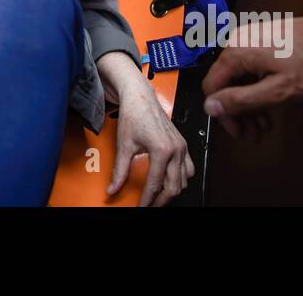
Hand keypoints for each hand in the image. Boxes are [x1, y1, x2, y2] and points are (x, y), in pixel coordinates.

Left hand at [99, 51, 194, 205]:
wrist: (140, 96)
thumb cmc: (134, 114)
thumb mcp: (124, 145)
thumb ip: (120, 170)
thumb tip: (113, 187)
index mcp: (162, 150)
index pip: (156, 184)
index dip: (147, 200)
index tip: (141, 207)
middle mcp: (176, 149)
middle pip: (174, 187)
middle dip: (162, 200)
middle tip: (150, 205)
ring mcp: (182, 146)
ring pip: (185, 180)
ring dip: (173, 190)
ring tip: (159, 196)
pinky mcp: (182, 144)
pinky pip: (189, 168)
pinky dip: (181, 178)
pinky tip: (170, 180)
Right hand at [202, 0, 302, 137]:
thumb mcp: (279, 92)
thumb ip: (242, 100)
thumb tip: (211, 106)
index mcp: (237, 53)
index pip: (212, 88)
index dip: (223, 114)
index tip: (238, 131)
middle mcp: (239, 41)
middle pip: (226, 82)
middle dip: (238, 112)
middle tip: (253, 133)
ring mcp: (252, 38)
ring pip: (240, 76)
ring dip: (249, 102)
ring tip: (264, 123)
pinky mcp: (265, 39)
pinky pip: (252, 67)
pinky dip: (258, 87)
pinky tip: (270, 102)